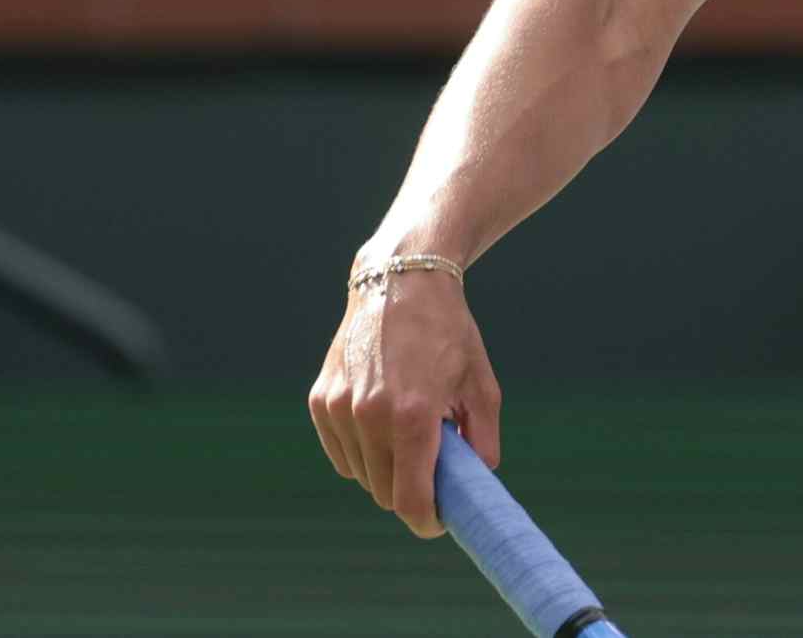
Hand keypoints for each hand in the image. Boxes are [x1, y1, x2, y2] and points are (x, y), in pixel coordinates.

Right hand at [310, 266, 502, 537]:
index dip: (426, 520)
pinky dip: (361, 451)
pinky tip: (382, 422)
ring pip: (361, 475)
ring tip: (410, 432)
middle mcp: (368, 416)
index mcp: (412, 415)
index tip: (439, 521)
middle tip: (434, 471)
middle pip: (385, 492)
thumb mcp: (481, 383)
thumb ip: (482, 439)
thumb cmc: (449, 332)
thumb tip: (479, 479)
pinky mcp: (320, 401)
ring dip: (385, 469)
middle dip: (411, 491)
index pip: (410, 499)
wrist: (401, 282)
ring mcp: (339, 409)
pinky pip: (341, 453)